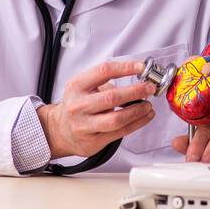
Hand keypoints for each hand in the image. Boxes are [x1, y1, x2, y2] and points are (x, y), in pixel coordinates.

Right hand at [37, 60, 157, 159]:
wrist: (60, 130)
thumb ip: (107, 80)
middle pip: (112, 97)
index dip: (125, 68)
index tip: (141, 67)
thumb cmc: (77, 105)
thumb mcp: (84, 86)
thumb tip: (139, 78)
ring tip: (148, 105)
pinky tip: (144, 117)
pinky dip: (137, 124)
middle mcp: (79, 105)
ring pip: (117, 119)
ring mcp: (84, 125)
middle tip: (149, 88)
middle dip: (136, 91)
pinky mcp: (93, 141)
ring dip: (138, 111)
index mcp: (77, 86)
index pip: (104, 71)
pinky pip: (120, 133)